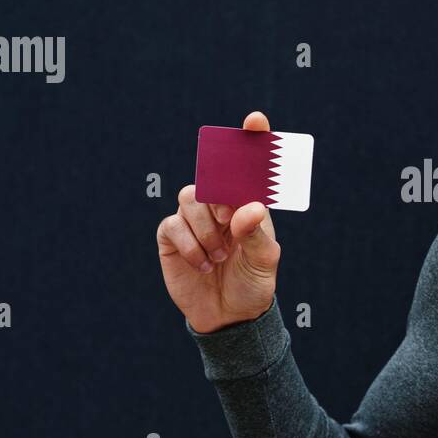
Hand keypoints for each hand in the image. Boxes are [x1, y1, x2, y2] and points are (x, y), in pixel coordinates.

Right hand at [156, 111, 280, 332]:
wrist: (229, 316)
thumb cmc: (253, 284)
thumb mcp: (264, 261)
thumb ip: (257, 233)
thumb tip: (248, 207)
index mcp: (248, 203)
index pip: (248, 166)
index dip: (251, 140)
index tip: (256, 120)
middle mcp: (220, 204)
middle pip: (212, 176)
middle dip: (220, 196)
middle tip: (229, 223)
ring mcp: (194, 218)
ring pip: (190, 197)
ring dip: (207, 229)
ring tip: (220, 256)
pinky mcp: (172, 236)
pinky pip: (174, 224)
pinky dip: (192, 246)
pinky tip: (204, 265)